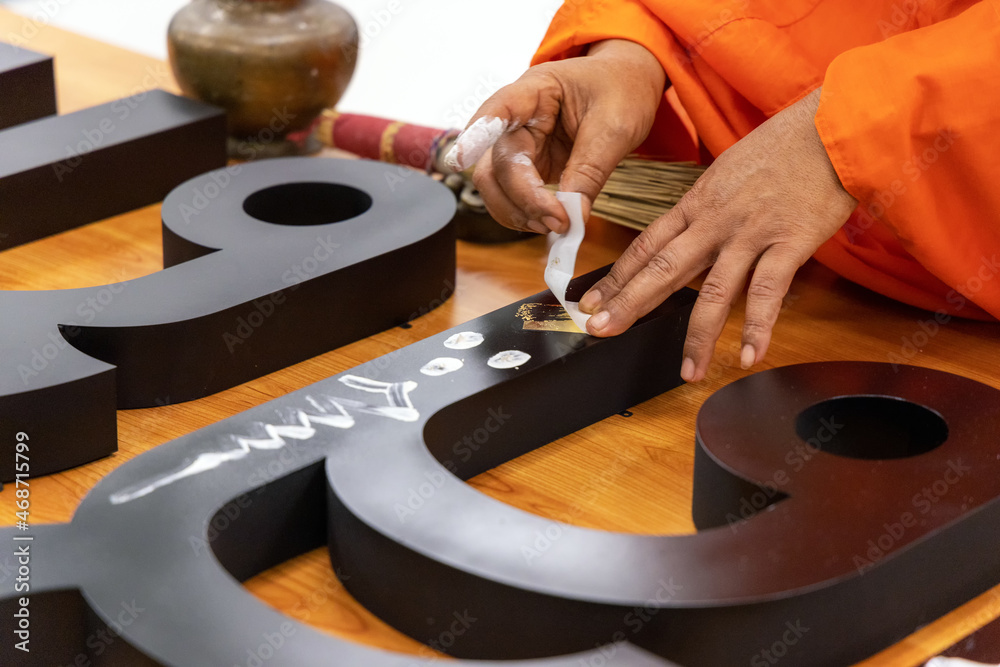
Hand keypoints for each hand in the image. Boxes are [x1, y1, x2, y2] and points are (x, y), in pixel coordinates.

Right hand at [451, 40, 665, 234]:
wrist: (626, 85)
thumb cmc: (620, 91)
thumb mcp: (616, 126)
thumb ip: (591, 169)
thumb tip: (573, 216)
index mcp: (536, 90)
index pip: (498, 109)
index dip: (476, 134)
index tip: (460, 159)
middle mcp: (516, 119)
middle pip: (496, 163)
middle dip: (521, 198)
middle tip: (558, 222)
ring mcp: (518, 145)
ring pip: (494, 185)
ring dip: (518, 212)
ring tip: (557, 226)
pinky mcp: (527, 167)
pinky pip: (512, 196)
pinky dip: (526, 214)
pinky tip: (551, 222)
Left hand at [579, 88, 857, 381]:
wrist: (833, 123)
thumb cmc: (785, 145)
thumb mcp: (730, 170)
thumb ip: (709, 208)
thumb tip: (693, 236)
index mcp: (698, 202)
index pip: (647, 245)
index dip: (617, 276)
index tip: (591, 301)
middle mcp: (716, 220)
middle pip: (663, 268)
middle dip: (628, 303)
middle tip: (599, 331)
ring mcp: (751, 233)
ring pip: (713, 291)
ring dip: (697, 336)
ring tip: (687, 372)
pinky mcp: (790, 242)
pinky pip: (768, 292)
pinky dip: (757, 327)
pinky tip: (748, 356)